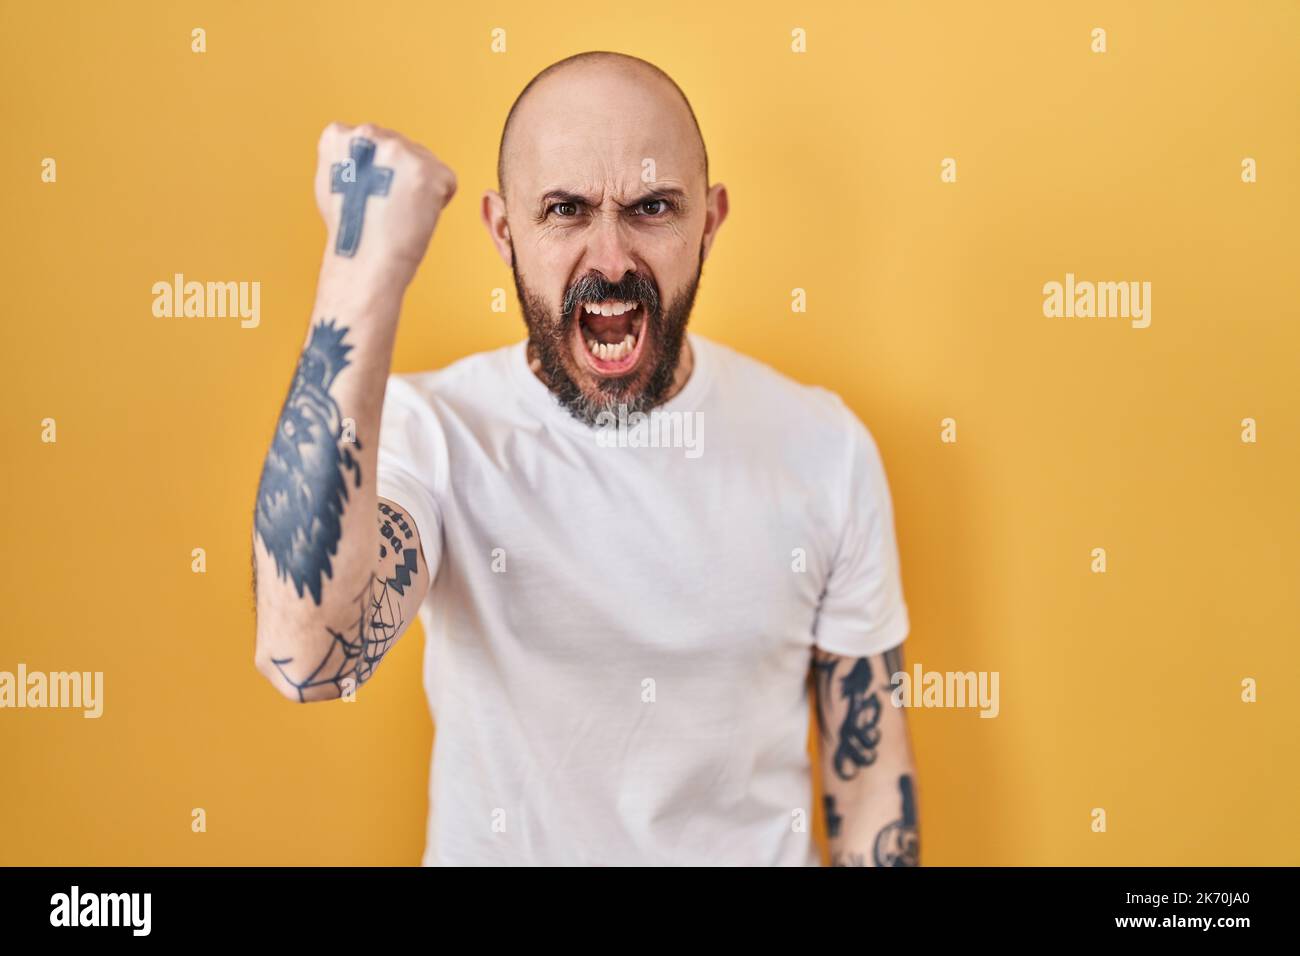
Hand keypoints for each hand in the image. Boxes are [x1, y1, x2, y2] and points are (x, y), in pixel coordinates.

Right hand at [314, 122, 457, 286]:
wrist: (364, 258)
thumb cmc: (350, 231)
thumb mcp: (332, 181)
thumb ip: (350, 158)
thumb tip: (367, 153)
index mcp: (340, 135)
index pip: (374, 143)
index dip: (377, 173)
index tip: (370, 195)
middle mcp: (368, 134)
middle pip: (402, 149)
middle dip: (401, 176)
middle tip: (387, 208)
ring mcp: (398, 149)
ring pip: (425, 162)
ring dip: (420, 187)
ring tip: (399, 212)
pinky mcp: (427, 168)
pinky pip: (447, 180)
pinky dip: (440, 201)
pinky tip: (417, 215)